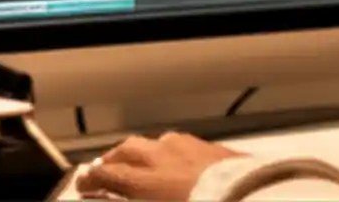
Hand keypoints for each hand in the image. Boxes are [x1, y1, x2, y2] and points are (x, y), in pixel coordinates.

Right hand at [77, 131, 243, 199]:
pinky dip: (172, 151)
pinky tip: (177, 160)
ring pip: (156, 142)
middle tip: (106, 169)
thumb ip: (140, 197)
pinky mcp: (213, 148)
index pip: (108, 174)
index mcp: (146, 180)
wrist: (253, 198)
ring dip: (143, 152)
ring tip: (142, 162)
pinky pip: (184, 144)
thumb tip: (128, 192)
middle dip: (113, 159)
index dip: (91, 179)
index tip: (85, 183)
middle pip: (127, 150)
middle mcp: (163, 157)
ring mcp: (189, 148)